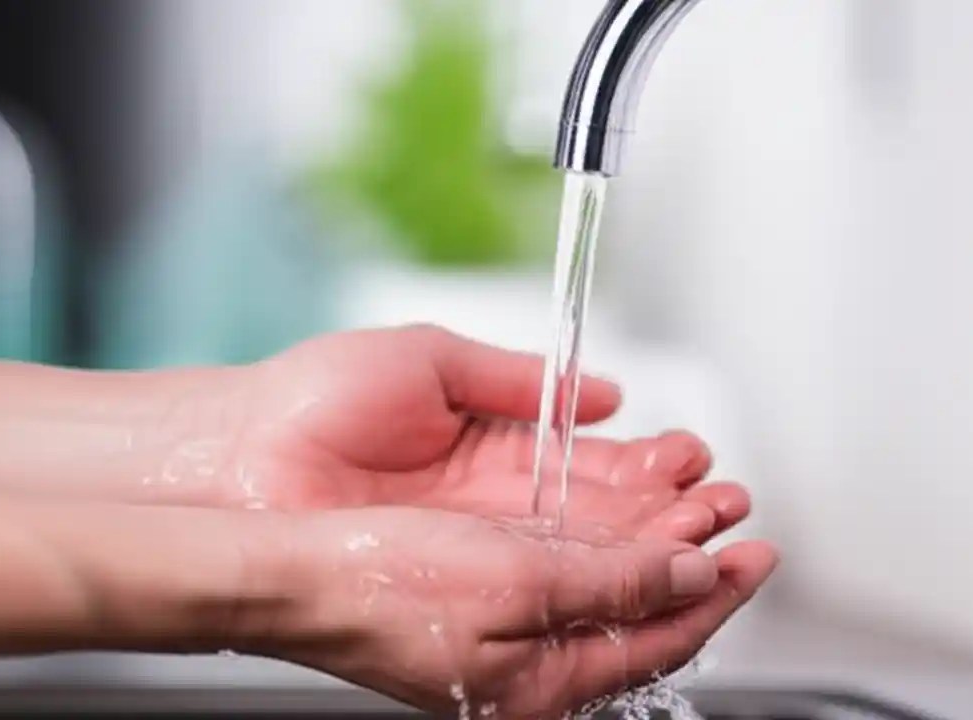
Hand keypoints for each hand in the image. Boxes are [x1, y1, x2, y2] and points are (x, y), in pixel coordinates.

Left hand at [181, 325, 748, 542]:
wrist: (244, 454)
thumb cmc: (317, 397)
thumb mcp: (434, 360)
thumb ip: (525, 379)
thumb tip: (606, 394)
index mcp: (495, 446)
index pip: (595, 464)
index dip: (653, 465)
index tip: (698, 459)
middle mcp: (496, 507)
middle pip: (605, 517)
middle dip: (674, 511)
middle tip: (729, 504)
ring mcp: (479, 548)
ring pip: (585, 556)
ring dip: (653, 547)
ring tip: (712, 533)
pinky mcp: (458, 584)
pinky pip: (541, 585)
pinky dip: (598, 578)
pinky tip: (648, 566)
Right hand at [240, 507, 778, 717]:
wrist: (295, 568)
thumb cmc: (384, 585)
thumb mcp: (520, 583)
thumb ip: (616, 582)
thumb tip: (689, 576)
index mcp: (546, 685)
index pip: (662, 639)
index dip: (717, 591)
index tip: (758, 551)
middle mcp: (534, 669)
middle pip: (641, 613)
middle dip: (693, 558)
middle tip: (732, 512)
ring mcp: (509, 635)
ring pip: (606, 586)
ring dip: (653, 541)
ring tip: (693, 500)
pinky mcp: (485, 600)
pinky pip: (565, 570)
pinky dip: (602, 538)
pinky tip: (618, 512)